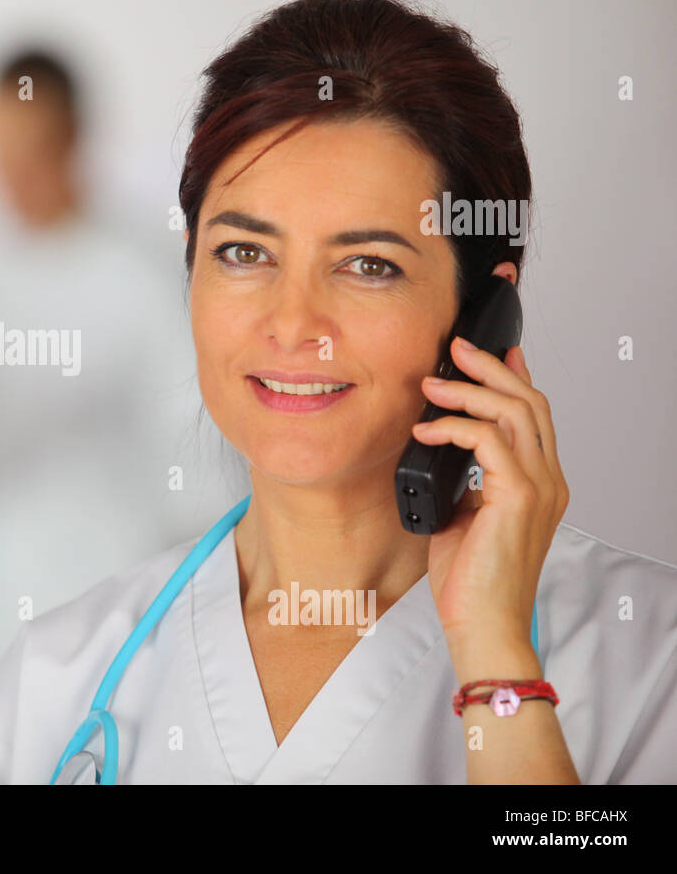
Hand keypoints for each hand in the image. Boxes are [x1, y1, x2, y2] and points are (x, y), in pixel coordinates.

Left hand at [409, 337, 569, 678]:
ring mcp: (537, 488)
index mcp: (539, 485)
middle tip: (458, 348)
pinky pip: (486, 441)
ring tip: (431, 384)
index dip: (515, 378)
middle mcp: (547, 481)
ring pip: (513, 413)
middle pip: (529, 402)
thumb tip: (441, 455)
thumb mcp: (464, 518)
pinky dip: (453, 427)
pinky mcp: (516, 498)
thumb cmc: (471, 582)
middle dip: (492, 367)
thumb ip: (465, 484)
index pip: (534, 417)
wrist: (483, 625)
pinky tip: (426, 430)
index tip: (493, 352)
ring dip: (469, 390)